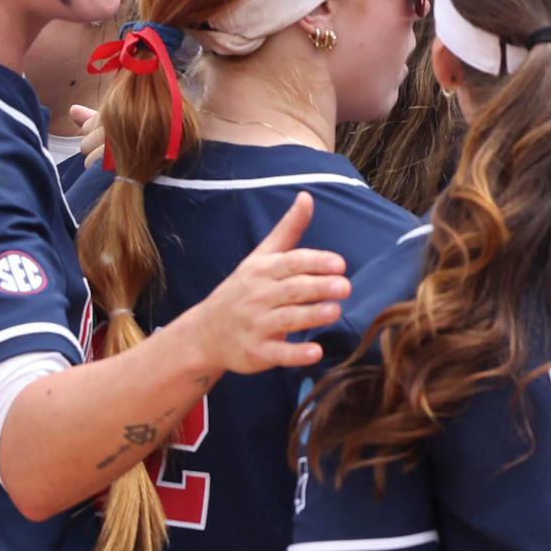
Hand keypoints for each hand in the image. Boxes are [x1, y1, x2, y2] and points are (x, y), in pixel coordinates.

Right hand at [182, 196, 353, 374]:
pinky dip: (296, 354)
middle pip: (292, 290)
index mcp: (262, 271)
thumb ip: (288, 230)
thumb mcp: (260, 258)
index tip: (340, 264)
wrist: (205, 333)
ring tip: (335, 311)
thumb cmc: (242, 291)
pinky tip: (316, 352)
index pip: (291, 263)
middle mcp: (258, 296)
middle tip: (345, 286)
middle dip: (318, 287)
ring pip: (287, 319)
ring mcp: (256, 326)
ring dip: (311, 315)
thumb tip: (307, 196)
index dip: (315, 262)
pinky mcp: (256, 353)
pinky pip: (278, 354)